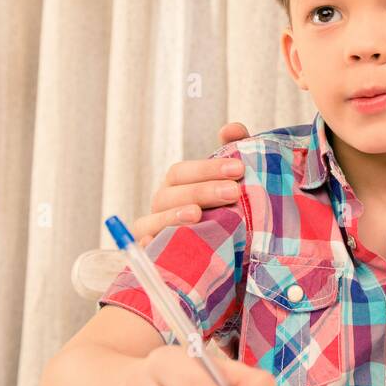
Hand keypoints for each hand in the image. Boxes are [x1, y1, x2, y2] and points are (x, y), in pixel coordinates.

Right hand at [132, 122, 250, 245]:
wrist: (232, 252)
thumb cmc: (228, 210)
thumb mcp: (234, 181)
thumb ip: (235, 151)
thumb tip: (231, 129)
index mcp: (177, 185)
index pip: (182, 172)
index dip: (208, 168)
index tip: (238, 168)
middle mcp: (163, 206)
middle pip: (171, 195)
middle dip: (202, 191)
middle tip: (233, 192)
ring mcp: (156, 230)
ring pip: (156, 220)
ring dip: (174, 216)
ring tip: (198, 214)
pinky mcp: (155, 255)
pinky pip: (146, 250)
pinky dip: (149, 245)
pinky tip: (162, 242)